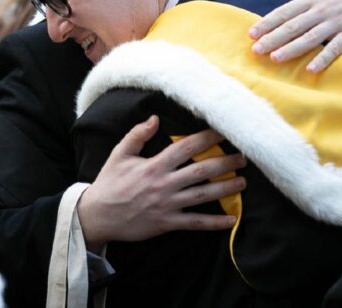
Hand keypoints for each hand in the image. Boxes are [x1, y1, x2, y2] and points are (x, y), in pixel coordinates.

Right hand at [77, 116, 245, 250]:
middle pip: (201, 170)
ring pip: (203, 195)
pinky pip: (195, 222)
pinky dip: (214, 222)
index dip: (208, 137)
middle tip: (244, 158)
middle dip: (225, 163)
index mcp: (155, 165)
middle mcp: (164, 184)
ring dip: (225, 188)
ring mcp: (167, 204)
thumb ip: (137, 135)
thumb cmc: (110, 183)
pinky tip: (231, 220)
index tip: (225, 131)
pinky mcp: (167, 223)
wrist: (97, 215)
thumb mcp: (120, 154)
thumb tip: (154, 118)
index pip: (187, 146)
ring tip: (243, 182)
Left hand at [249, 0, 341, 72]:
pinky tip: (310, 69)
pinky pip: (335, 48)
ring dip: (292, 49)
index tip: (251, 33)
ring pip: (311, 38)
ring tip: (275, 59)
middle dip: (273, 39)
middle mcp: (322, 9)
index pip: (285, 12)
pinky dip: (323, 58)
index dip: (267, 23)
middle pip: (293, 26)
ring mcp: (338, 22)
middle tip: (255, 51)